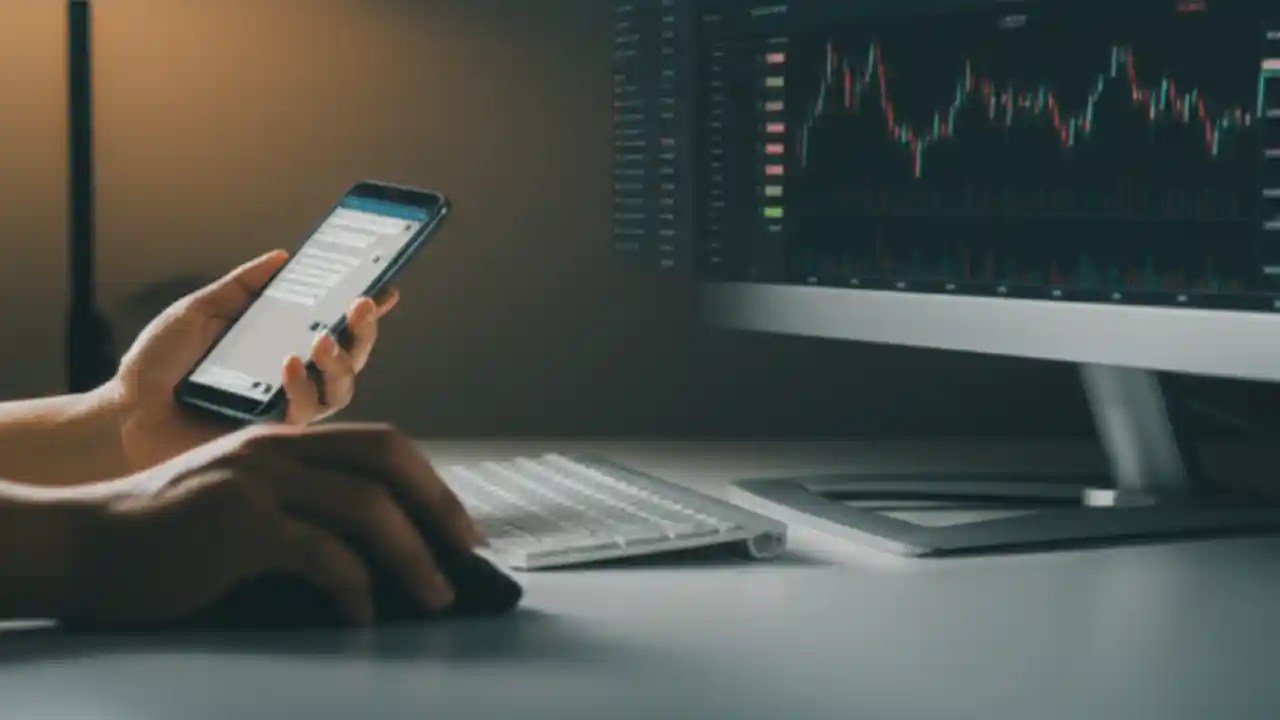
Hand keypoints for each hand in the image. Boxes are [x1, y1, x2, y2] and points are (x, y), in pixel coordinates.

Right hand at [64, 423, 480, 628]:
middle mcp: (277, 451)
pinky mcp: (239, 526)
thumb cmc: (166, 536)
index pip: (381, 444)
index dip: (429, 483)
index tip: (459, 527)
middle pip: (387, 461)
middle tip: (468, 554)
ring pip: (367, 509)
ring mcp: (257, 483)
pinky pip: (324, 555)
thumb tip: (374, 551)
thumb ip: (297, 503)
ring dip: (413, 558)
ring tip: (434, 597)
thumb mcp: (241, 499)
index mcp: (284, 442)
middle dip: (439, 509)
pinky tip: (362, 617)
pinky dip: (356, 589)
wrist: (83, 544)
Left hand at [113, 251, 400, 471]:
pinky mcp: (274, 434)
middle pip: (353, 357)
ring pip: (342, 388)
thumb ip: (242, 285)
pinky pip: (306, 411)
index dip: (365, 311)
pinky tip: (287, 363)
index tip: (386, 286)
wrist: (124, 414)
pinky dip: (302, 383)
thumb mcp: (199, 309)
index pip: (335, 326)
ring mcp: (286, 408)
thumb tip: (283, 256)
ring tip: (323, 336)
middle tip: (363, 303)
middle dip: (366, 330)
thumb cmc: (157, 365)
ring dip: (342, 360)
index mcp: (279, 345)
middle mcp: (293, 378)